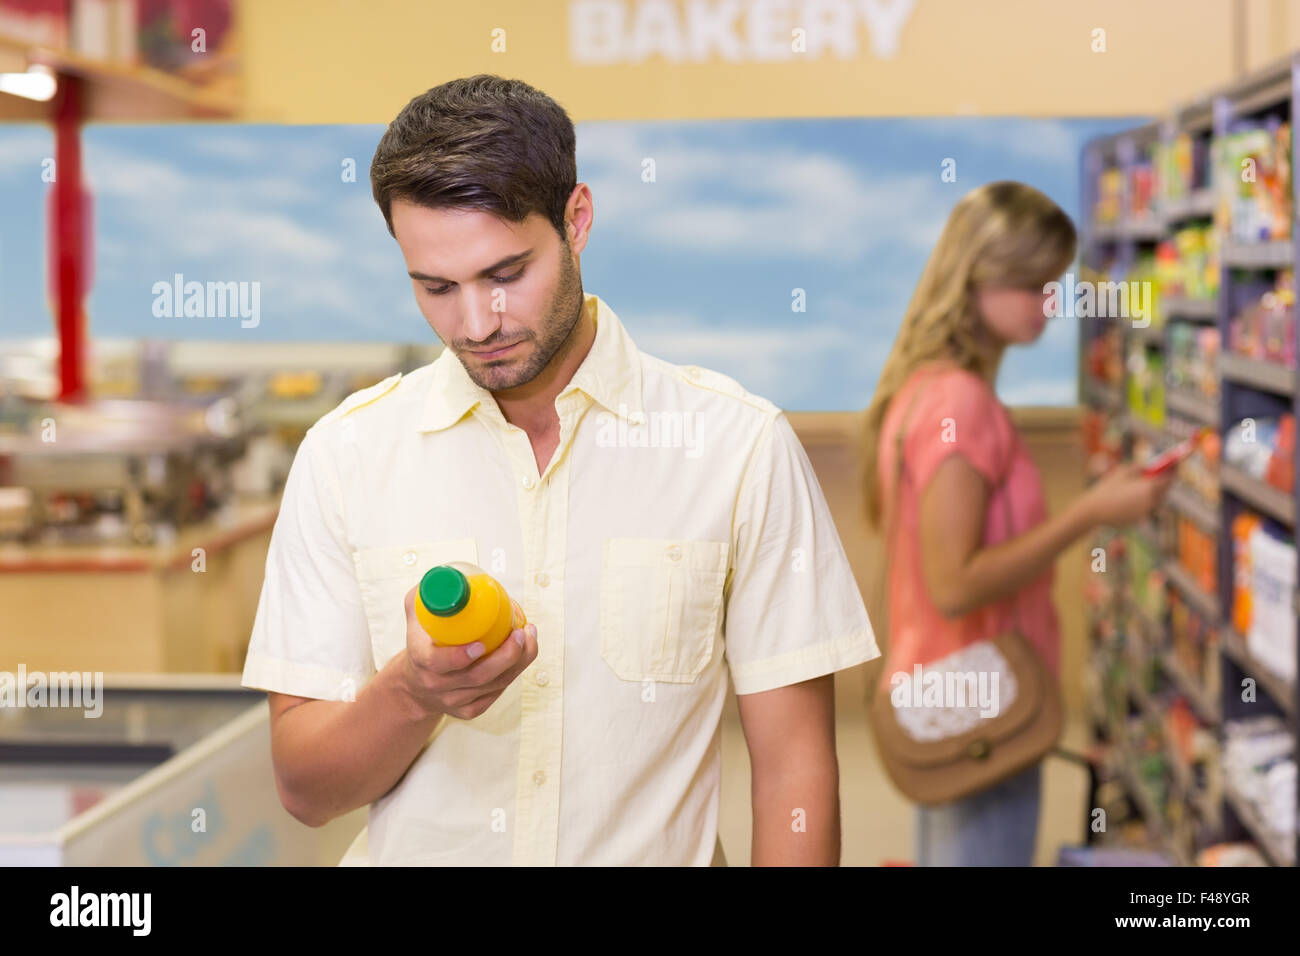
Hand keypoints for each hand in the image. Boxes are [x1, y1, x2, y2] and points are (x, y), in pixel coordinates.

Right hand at [399, 587, 536, 720]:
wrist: (415, 685)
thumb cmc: (422, 643)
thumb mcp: (417, 616)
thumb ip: (428, 595)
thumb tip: (450, 577)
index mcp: (421, 661)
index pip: (438, 663)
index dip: (460, 656)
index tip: (480, 643)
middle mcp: (437, 685)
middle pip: (478, 676)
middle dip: (507, 655)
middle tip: (521, 632)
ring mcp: (454, 701)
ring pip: (495, 685)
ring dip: (519, 661)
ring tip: (530, 635)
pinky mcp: (469, 710)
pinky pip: (498, 693)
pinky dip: (514, 672)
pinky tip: (524, 653)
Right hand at [1081, 462, 1172, 527]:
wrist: (1094, 511)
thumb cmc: (1106, 490)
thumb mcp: (1122, 473)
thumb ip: (1138, 468)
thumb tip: (1148, 466)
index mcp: (1148, 487)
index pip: (1168, 478)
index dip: (1173, 470)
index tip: (1176, 463)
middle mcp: (1150, 501)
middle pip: (1165, 491)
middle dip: (1166, 482)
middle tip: (1165, 474)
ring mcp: (1145, 512)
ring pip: (1157, 501)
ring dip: (1156, 493)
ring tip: (1149, 486)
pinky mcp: (1139, 520)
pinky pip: (1146, 509)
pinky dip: (1144, 503)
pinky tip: (1135, 498)